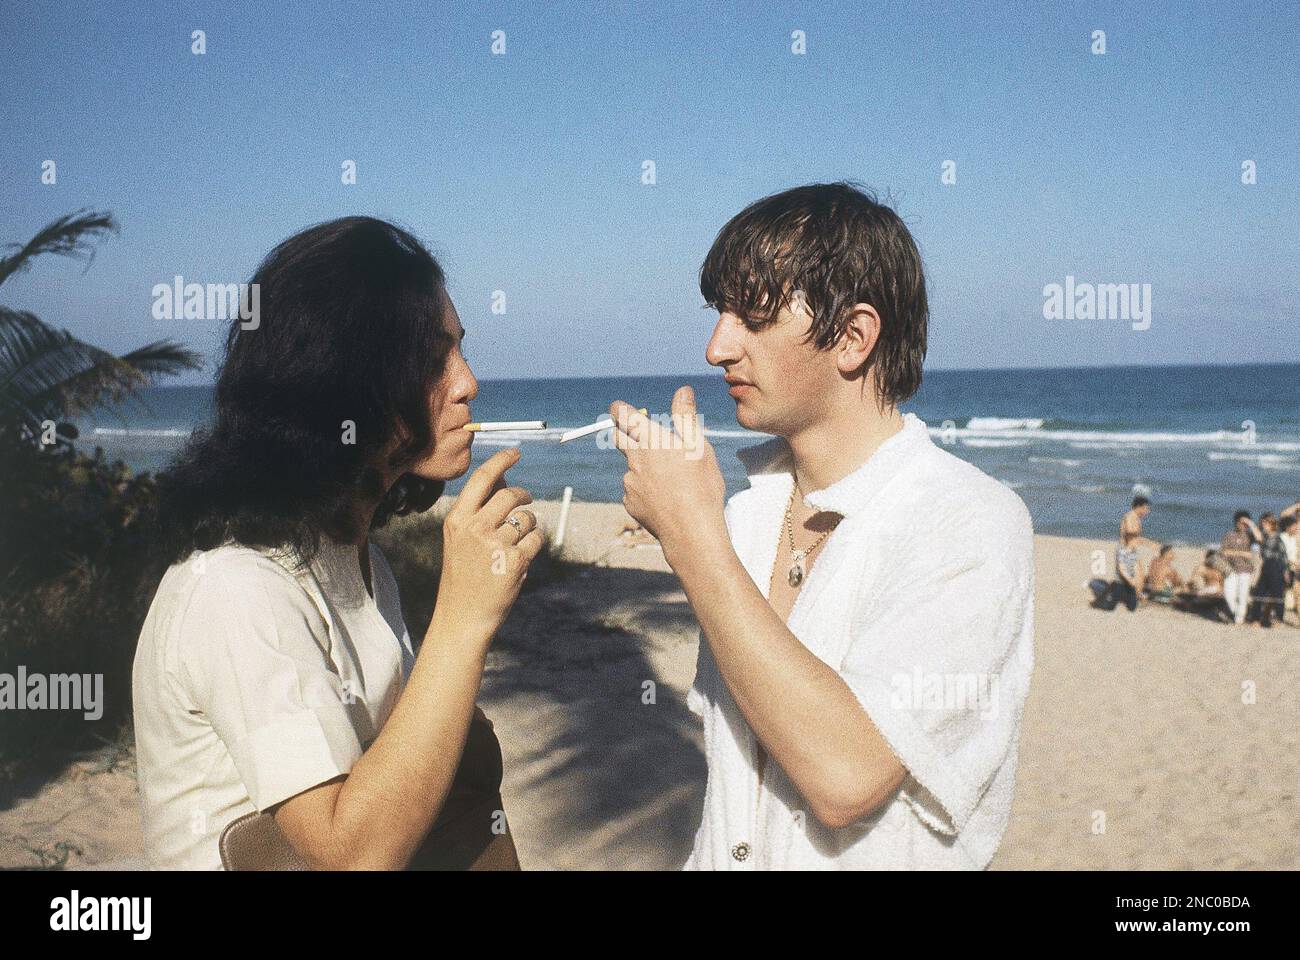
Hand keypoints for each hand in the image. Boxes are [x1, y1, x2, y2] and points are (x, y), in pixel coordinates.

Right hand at [431, 448, 541, 646]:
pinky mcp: (514, 560)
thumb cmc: (464, 574)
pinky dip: (535, 545)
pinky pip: (536, 539)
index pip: (482, 478)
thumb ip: (481, 509)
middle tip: (526, 501)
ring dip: (530, 524)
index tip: (515, 453)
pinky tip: (522, 558)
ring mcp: (494, 544)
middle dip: (524, 495)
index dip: (501, 461)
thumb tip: (504, 479)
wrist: (463, 616)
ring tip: (518, 540)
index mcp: (457, 519)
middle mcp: (474, 528)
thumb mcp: (462, 538)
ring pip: (528, 517)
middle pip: (510, 495)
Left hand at [609, 386, 726, 558]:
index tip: (617, 407)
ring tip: (672, 480)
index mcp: (651, 441)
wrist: (692, 530)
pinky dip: (645, 490)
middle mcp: (635, 459)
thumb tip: (682, 391)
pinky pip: (634, 489)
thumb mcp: (699, 446)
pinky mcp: (630, 502)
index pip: (624, 416)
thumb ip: (686, 417)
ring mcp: (629, 482)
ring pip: (631, 467)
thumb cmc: (700, 486)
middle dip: (627, 434)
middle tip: (646, 438)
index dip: (619, 409)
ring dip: (643, 467)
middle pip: (620, 439)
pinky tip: (666, 499)